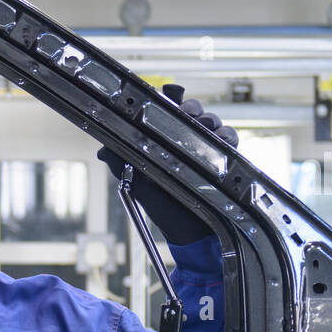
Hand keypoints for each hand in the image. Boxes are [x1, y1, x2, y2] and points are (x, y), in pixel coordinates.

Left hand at [96, 84, 237, 244]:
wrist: (188, 234)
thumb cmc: (162, 209)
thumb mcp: (136, 184)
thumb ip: (119, 163)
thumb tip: (101, 150)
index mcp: (164, 141)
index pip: (168, 111)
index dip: (169, 100)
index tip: (168, 97)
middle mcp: (187, 142)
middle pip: (193, 111)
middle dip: (192, 107)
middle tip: (188, 113)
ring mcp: (207, 150)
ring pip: (213, 121)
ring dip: (210, 120)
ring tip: (204, 127)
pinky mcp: (226, 160)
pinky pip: (230, 139)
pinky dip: (227, 135)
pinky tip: (221, 139)